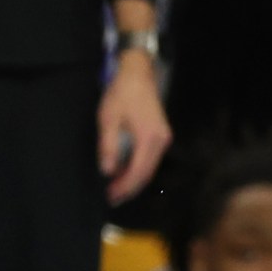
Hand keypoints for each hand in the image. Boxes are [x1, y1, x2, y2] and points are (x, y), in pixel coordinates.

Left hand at [98, 53, 172, 203]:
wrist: (138, 73)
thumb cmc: (121, 94)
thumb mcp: (109, 119)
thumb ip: (109, 146)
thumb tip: (107, 171)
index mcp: (149, 138)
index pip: (138, 171)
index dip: (124, 186)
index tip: (110, 196)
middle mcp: (161, 141)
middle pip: (147, 173)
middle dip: (130, 188)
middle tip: (111, 198)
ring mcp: (164, 138)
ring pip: (150, 167)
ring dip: (134, 180)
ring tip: (116, 189)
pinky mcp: (161, 135)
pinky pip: (151, 159)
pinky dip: (139, 169)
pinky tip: (125, 172)